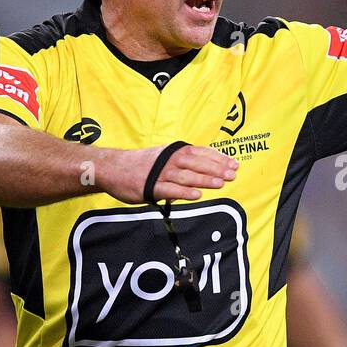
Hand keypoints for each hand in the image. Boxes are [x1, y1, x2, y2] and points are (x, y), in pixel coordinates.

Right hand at [98, 144, 237, 203]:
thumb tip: (208, 168)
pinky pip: (169, 190)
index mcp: (174, 151)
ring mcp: (159, 173)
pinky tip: (197, 195)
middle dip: (216, 168)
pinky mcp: (149, 187)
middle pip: (196, 163)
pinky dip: (183, 192)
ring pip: (185, 176)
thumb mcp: (165, 157)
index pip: (200, 152)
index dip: (218, 158)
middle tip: (232, 174)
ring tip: (220, 183)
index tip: (234, 164)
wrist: (113, 168)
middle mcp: (168, 160)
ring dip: (204, 179)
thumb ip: (184, 163)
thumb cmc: (143, 164)